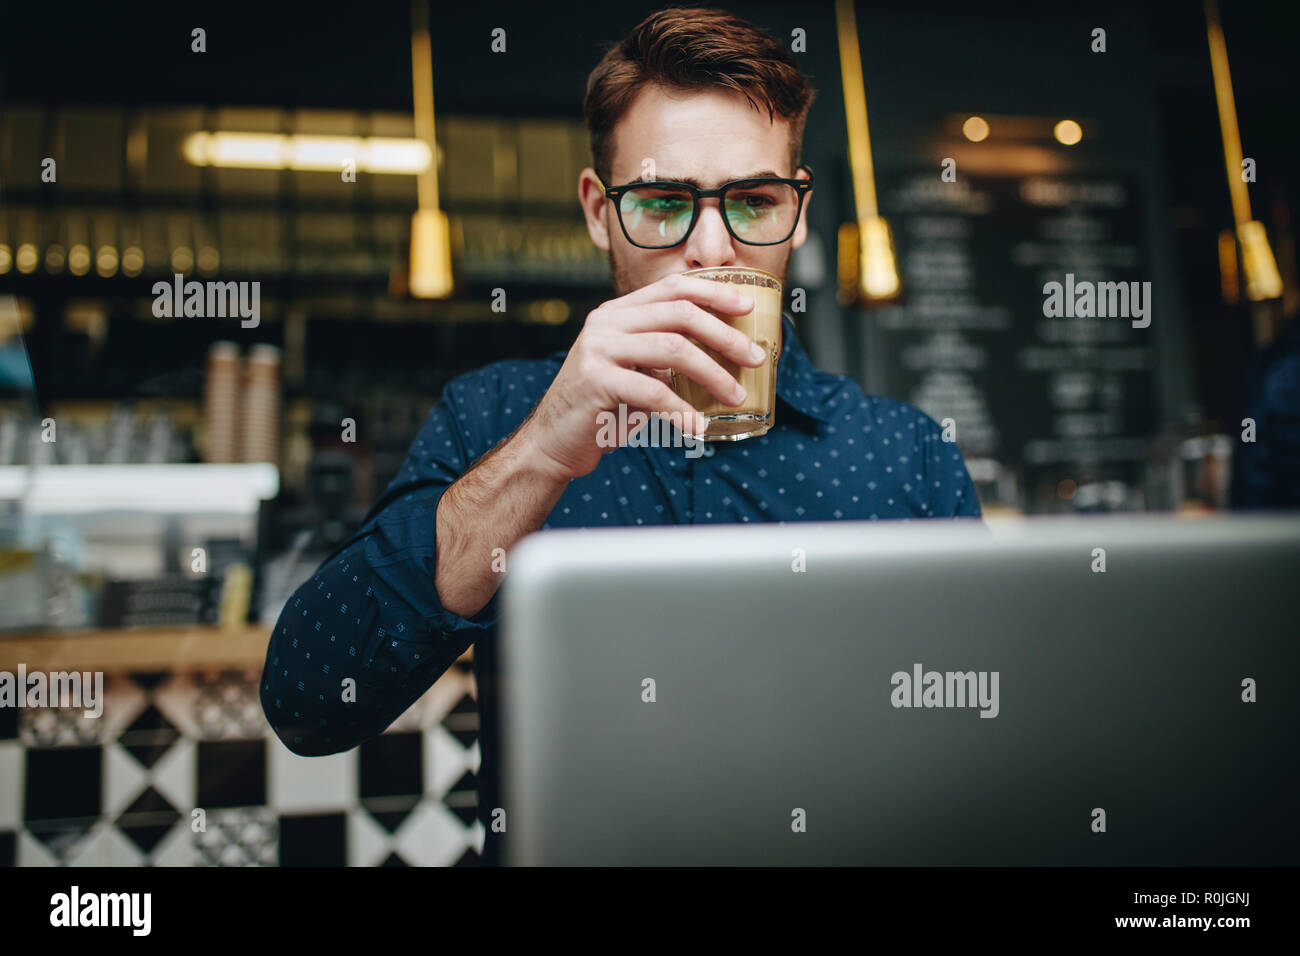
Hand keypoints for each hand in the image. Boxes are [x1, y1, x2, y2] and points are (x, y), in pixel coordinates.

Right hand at [517, 273, 767, 480]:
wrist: (555, 441)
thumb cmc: (604, 408)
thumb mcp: (637, 372)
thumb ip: (666, 357)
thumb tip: (727, 356)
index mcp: (618, 312)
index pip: (673, 287)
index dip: (714, 292)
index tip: (747, 307)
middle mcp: (606, 322)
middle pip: (680, 314)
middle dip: (725, 336)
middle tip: (755, 358)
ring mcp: (598, 348)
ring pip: (673, 348)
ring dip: (713, 374)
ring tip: (736, 396)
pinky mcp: (595, 380)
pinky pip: (653, 391)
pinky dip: (682, 411)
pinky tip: (698, 427)